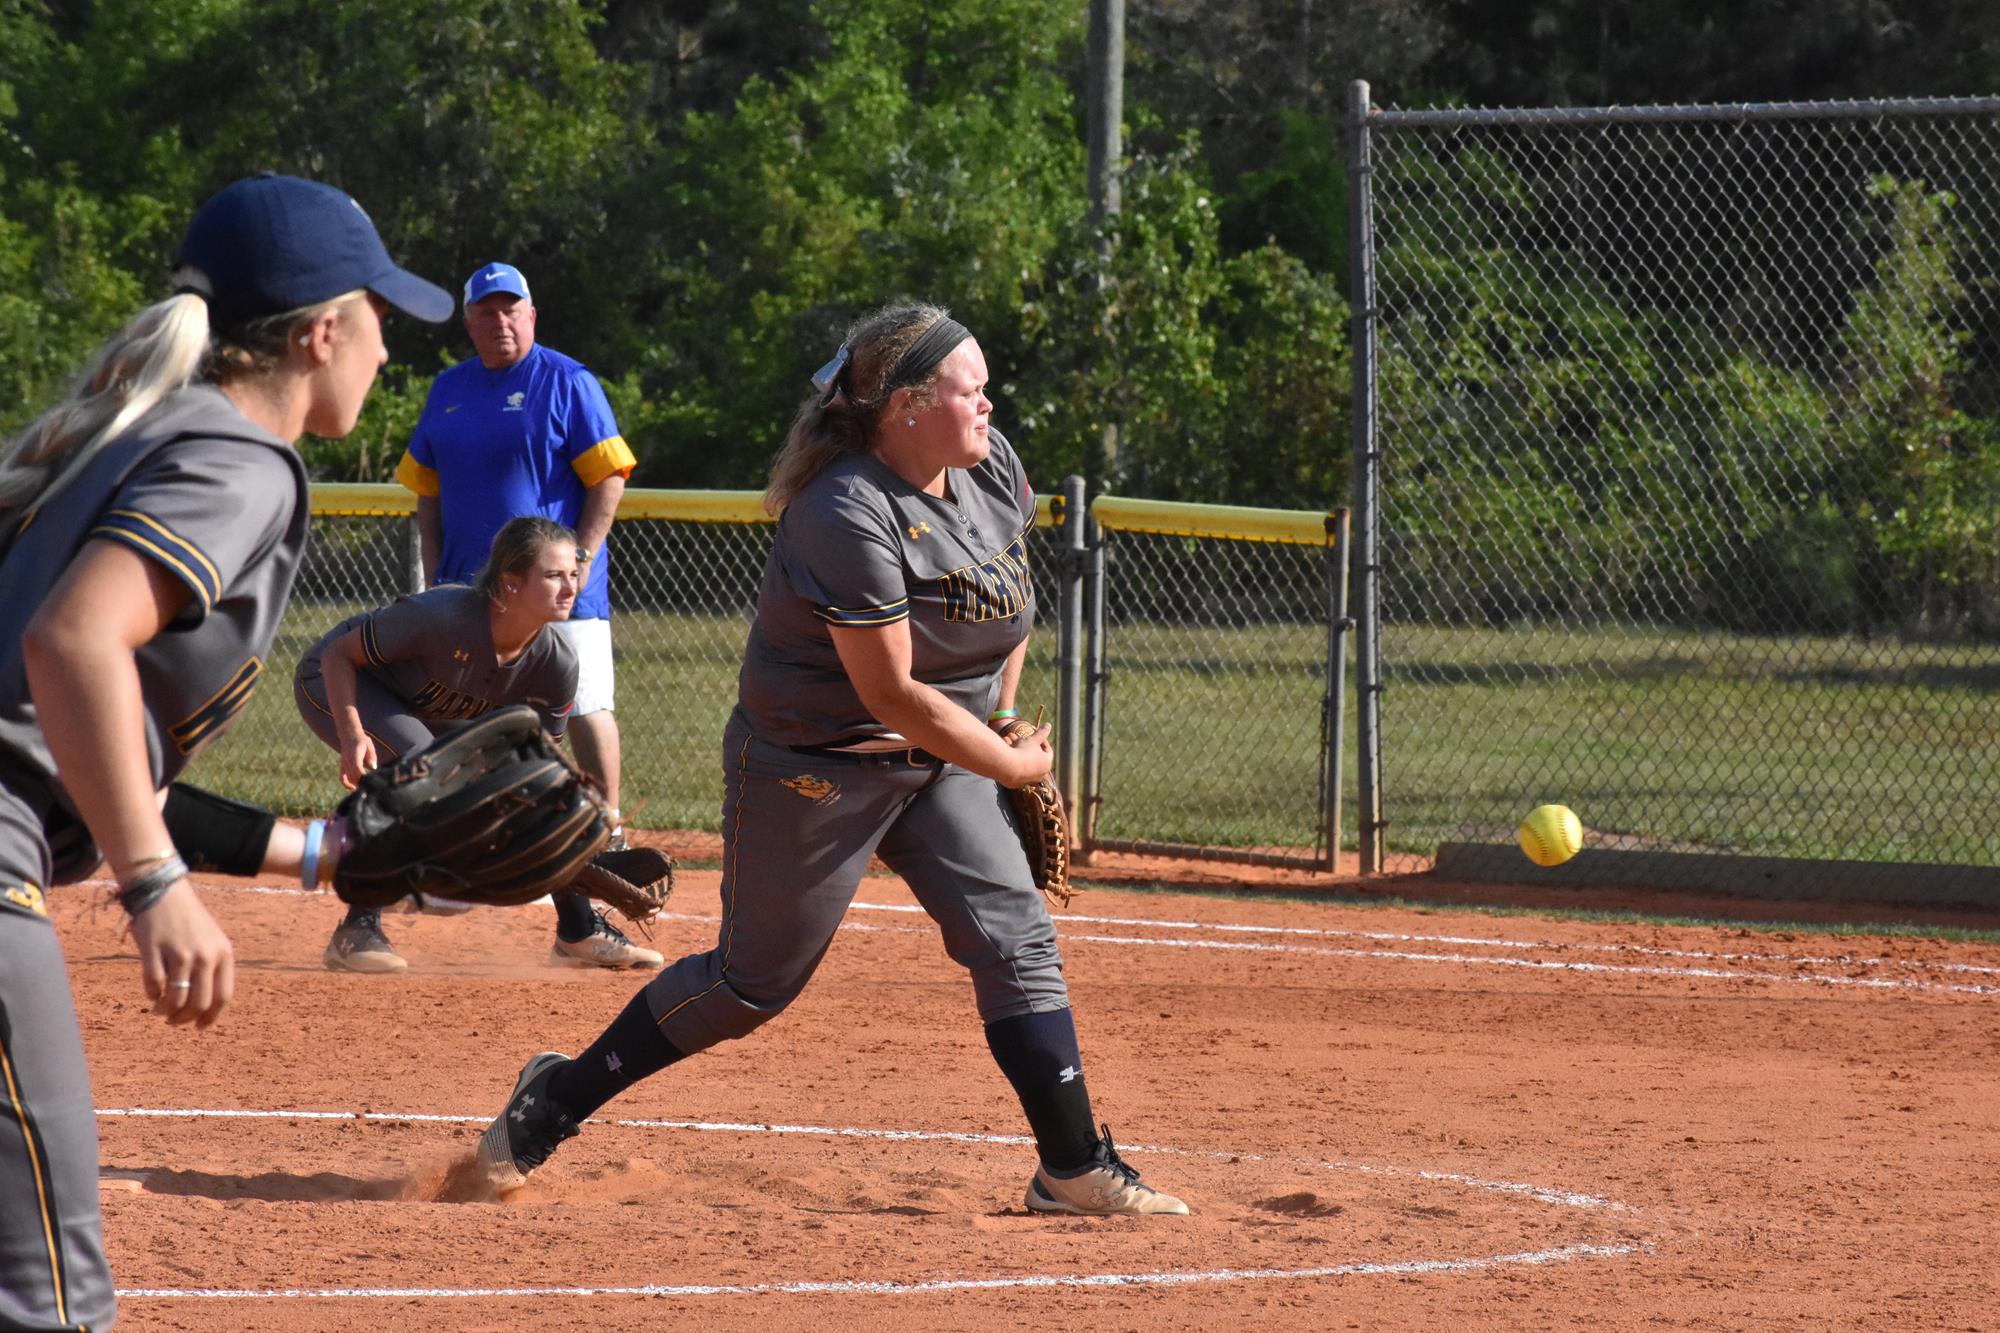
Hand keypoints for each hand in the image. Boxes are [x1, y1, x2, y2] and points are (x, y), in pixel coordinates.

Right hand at [128, 879, 233, 1027]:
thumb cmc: (188, 920)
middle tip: (174, 1022)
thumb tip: (204, 1006)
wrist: (164, 891)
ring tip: (159, 1010)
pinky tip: (151, 994)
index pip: (223, 997)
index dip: (210, 1017)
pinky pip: (153, 985)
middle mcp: (205, 955)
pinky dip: (151, 995)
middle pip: (199, 1003)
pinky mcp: (155, 950)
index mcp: (224, 954)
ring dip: (166, 1011)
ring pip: (175, 999)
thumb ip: (213, 968)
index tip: (198, 1027)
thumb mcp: (212, 940)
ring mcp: (180, 953)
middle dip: (185, 1019)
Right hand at [338, 729, 377, 789]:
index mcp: (354, 755)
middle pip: (353, 776)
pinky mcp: (342, 766)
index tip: (370, 782)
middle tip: (370, 788)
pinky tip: (354, 788)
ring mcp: (344, 764)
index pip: (357, 768)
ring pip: (348, 778)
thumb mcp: (369, 745)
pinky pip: (342, 777)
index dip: (363, 776)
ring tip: (365, 788)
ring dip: (356, 784)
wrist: (349, 735)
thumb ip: (372, 756)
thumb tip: (373, 767)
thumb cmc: (361, 740)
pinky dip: (346, 784)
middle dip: (361, 783)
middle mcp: (347, 761)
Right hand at [997, 721, 1053, 788]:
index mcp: (1047, 763)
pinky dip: (1012, 760)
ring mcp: (1028, 780)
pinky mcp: (1016, 784)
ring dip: (1017, 750)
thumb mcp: (1032, 739)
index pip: (1047, 750)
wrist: (1007, 767)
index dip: (1041, 740)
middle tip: (1017, 736)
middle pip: (1033, 756)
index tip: (1034, 733)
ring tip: (1007, 739)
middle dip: (1025, 744)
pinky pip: (1015, 769)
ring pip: (1023, 762)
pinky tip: (1005, 751)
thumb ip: (1041, 733)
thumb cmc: (1023, 751)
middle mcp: (1039, 774)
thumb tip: (1049, 725)